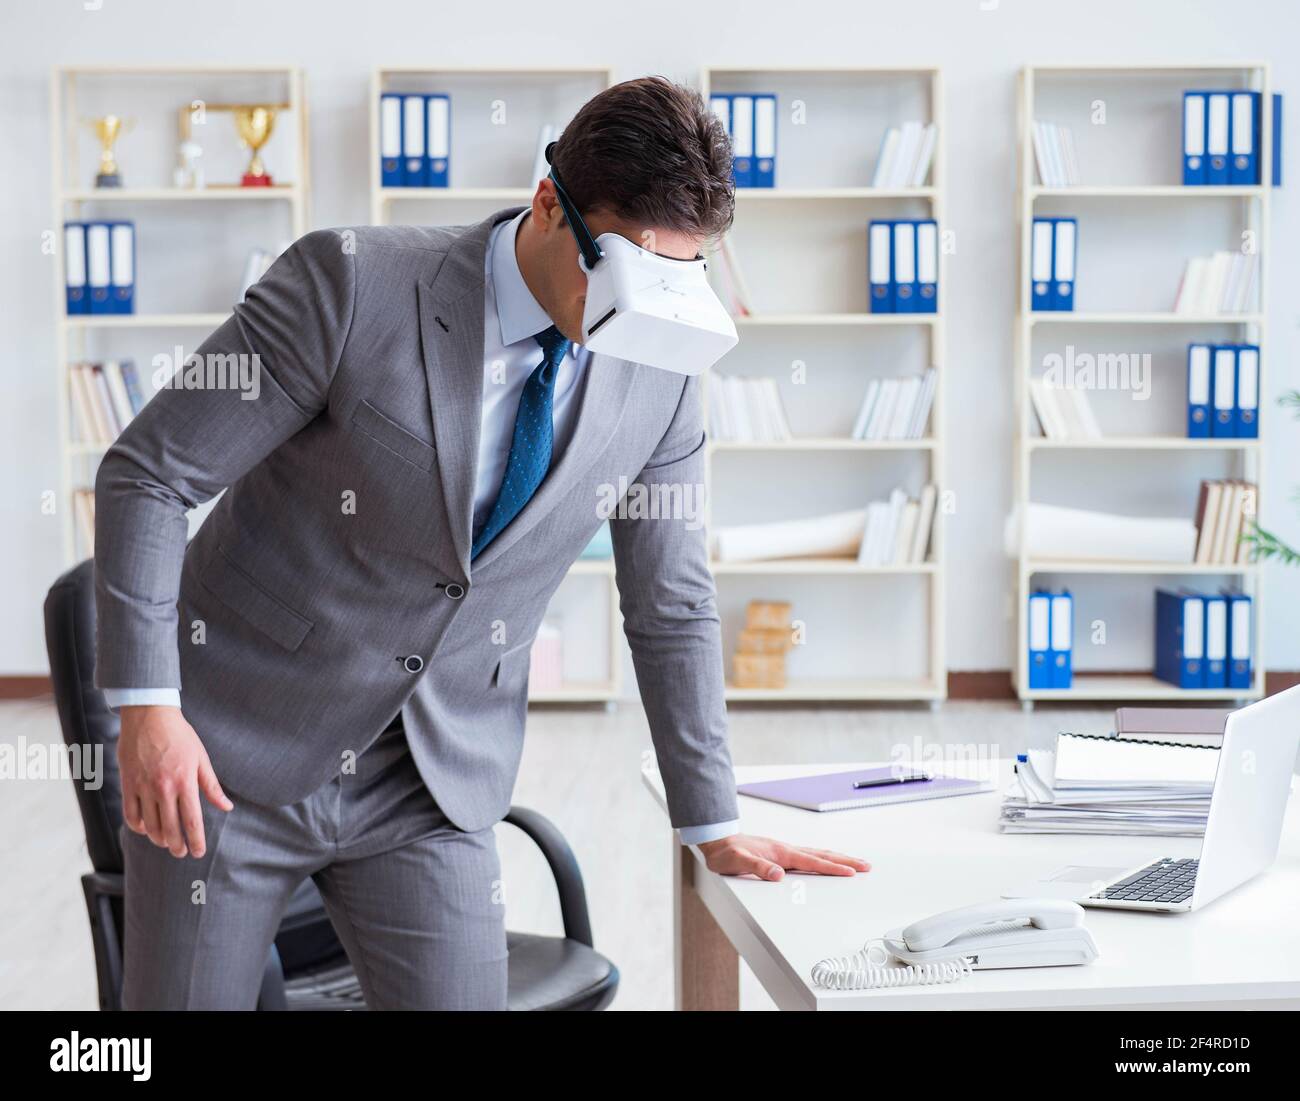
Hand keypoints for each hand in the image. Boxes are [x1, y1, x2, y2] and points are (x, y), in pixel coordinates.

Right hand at [118, 705, 232, 858]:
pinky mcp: (127, 784)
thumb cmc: (180, 735)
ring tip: (166, 843)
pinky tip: (146, 829)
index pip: (192, 821)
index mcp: (185, 781)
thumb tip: (227, 807)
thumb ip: (212, 786)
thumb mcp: (201, 758)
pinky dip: (138, 827)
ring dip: (159, 839)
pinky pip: (131, 814)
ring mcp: (143, 787)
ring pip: (149, 826)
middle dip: (177, 845)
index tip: (199, 852)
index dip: (196, 840)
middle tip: (183, 852)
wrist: (149, 715)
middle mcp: (163, 788)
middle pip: (170, 828)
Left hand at [697, 833, 869, 880]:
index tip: (852, 873)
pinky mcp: (780, 853)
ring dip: (838, 858)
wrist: (717, 841)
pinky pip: (808, 855)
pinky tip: (826, 862)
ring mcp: (784, 851)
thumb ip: (757, 868)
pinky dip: (823, 858)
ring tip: (855, 863)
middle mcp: (785, 850)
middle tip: (866, 865)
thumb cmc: (726, 853)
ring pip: (817, 854)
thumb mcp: (738, 863)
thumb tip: (777, 875)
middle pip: (822, 855)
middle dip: (845, 861)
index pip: (812, 862)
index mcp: (780, 853)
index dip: (833, 868)